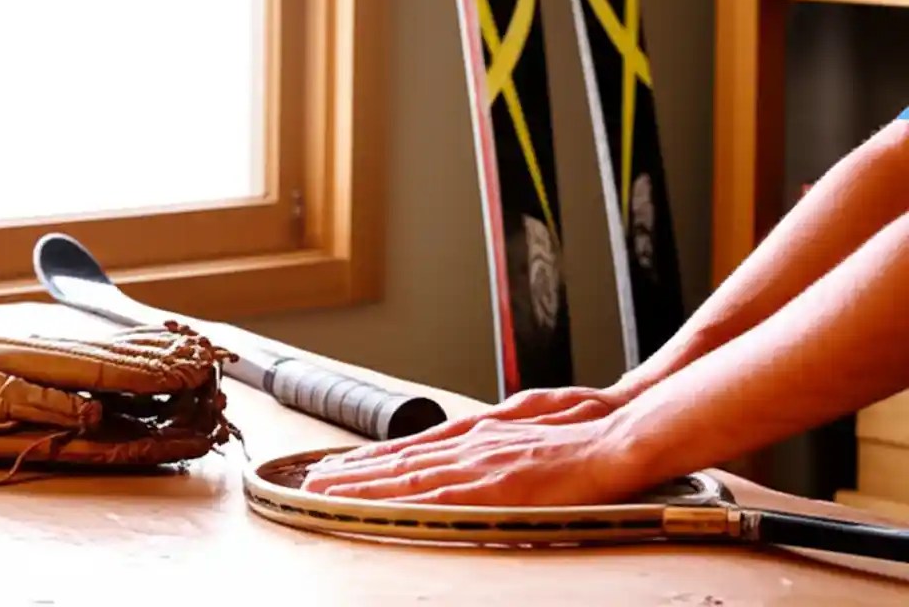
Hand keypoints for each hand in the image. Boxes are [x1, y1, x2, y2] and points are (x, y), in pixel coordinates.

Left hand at [298, 417, 643, 505]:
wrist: (624, 432)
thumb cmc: (587, 432)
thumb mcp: (531, 428)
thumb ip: (498, 447)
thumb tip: (479, 464)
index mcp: (480, 435)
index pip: (414, 448)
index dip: (374, 460)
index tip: (341, 466)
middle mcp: (471, 445)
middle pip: (400, 460)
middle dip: (354, 472)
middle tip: (314, 481)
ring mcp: (482, 464)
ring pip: (408, 476)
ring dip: (364, 485)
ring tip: (327, 491)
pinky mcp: (498, 487)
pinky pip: (441, 499)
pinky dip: (405, 503)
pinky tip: (383, 509)